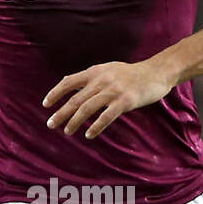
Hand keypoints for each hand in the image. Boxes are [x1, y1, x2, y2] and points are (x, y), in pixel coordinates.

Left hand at [42, 58, 175, 139]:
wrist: (156, 72)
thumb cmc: (131, 74)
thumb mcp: (108, 69)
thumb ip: (90, 77)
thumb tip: (69, 83)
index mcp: (95, 71)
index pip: (69, 82)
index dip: (56, 93)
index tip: (46, 104)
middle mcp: (102, 80)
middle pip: (76, 99)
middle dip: (61, 113)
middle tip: (51, 124)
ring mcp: (113, 91)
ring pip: (88, 108)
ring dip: (75, 121)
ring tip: (67, 132)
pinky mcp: (125, 101)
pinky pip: (106, 116)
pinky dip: (95, 127)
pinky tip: (88, 135)